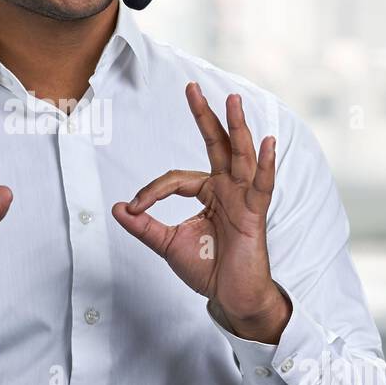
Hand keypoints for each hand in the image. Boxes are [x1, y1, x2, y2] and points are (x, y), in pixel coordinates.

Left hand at [112, 82, 289, 341]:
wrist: (230, 297)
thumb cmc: (208, 269)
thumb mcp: (166, 244)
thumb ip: (143, 226)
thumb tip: (117, 208)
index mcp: (208, 193)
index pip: (176, 179)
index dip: (152, 190)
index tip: (133, 206)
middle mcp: (227, 189)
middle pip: (216, 145)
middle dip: (204, 116)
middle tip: (191, 87)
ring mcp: (243, 198)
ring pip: (240, 156)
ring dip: (236, 128)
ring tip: (233, 100)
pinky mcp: (256, 214)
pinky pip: (262, 185)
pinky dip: (265, 164)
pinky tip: (267, 143)